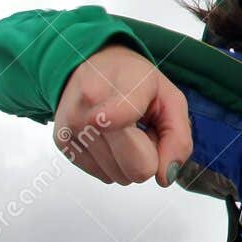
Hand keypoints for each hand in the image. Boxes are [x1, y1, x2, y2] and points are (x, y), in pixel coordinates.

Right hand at [53, 45, 191, 186]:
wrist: (89, 64)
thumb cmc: (133, 81)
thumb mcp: (170, 99)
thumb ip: (178, 138)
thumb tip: (165, 177)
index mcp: (118, 88)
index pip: (116, 119)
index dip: (131, 134)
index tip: (114, 124)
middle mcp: (87, 111)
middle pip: (136, 169)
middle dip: (147, 156)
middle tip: (140, 128)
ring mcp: (71, 130)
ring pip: (120, 176)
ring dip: (128, 158)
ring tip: (123, 129)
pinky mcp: (63, 145)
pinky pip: (104, 176)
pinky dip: (112, 161)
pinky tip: (108, 136)